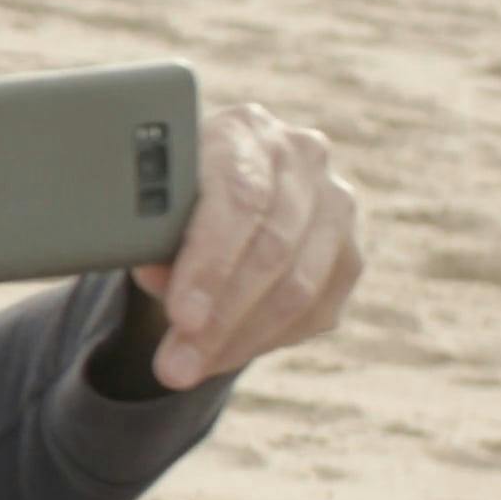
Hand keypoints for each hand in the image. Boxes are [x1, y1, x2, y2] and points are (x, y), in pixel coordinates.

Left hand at [135, 103, 361, 389]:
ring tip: (186, 370)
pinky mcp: (350, 252)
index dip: (210, 262)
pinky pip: (315, 311)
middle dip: (218, 317)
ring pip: (298, 287)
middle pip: (270, 249)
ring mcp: (337, 204)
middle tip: (172, 366)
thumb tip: (159, 276)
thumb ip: (151, 233)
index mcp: (246, 128)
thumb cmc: (170, 195)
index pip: (239, 198)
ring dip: (238, 340)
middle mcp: (303, 157)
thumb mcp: (150, 202)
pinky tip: (219, 358)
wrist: (218, 191)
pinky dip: (264, 341)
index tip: (180, 315)